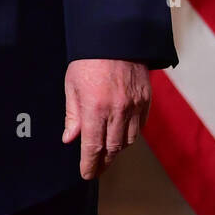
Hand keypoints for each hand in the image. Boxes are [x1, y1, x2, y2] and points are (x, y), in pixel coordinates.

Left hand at [62, 58, 151, 178]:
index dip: (89, 163)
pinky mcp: (146, 102)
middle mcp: (117, 111)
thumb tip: (69, 138)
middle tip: (96, 170)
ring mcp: (134, 107)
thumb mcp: (71, 85)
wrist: (115, 40)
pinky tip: (120, 137)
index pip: (93, 145)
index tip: (86, 173)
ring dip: (116, 150)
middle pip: (112, 147)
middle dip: (103, 162)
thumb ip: (71, 114)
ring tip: (106, 155)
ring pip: (127, 140)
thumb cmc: (88, 61)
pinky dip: (129, 136)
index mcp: (94, 107)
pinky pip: (140, 128)